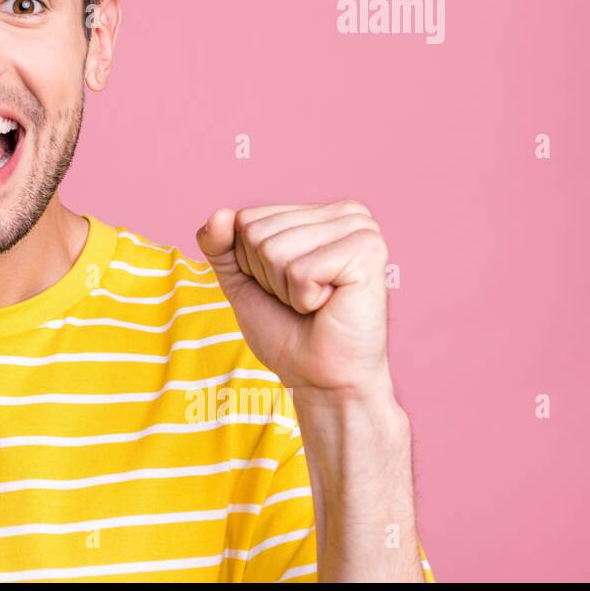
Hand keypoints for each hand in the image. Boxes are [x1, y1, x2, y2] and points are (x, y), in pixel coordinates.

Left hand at [194, 201, 390, 395]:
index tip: (284, 286)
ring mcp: (361, 228)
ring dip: (285, 289)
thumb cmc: (288, 330)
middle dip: (267, 277)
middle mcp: (345, 213)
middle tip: (302, 299)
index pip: (247, 219)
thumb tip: (220, 213)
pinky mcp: (369, 251)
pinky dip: (303, 298)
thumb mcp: (242, 281)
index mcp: (319, 212)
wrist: (322, 378)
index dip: (250, 263)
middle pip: (257, 233)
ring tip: (316, 303)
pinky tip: (329, 305)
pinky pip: (300, 270)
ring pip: (273, 249)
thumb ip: (221, 245)